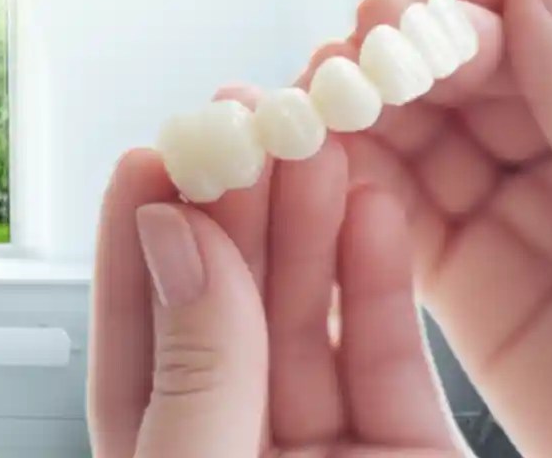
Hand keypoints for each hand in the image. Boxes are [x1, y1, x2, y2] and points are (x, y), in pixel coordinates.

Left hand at [87, 96, 463, 457]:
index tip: (146, 161)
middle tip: (243, 126)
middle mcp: (244, 450)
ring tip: (312, 143)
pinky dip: (382, 280)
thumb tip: (172, 238)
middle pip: (228, 316)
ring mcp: (330, 451)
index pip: (137, 348)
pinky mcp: (415, 450)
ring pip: (308, 322)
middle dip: (234, 214)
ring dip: (311, 226)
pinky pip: (393, 359)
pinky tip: (373, 206)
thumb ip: (197, 369)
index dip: (135, 249)